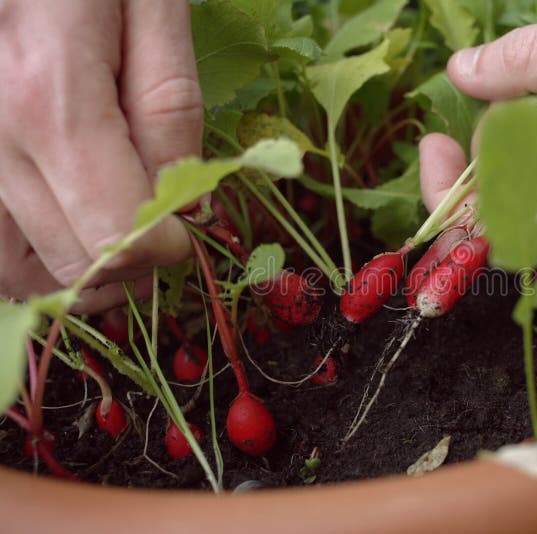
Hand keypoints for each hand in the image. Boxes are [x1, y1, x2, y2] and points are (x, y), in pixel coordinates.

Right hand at [0, 1, 202, 310]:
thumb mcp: (152, 9)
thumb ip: (170, 109)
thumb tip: (185, 203)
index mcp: (49, 102)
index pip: (117, 234)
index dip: (168, 243)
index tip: (187, 219)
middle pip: (73, 259)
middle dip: (133, 257)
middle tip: (160, 221)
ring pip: (18, 266)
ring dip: (81, 265)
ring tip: (115, 227)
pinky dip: (33, 250)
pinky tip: (69, 220)